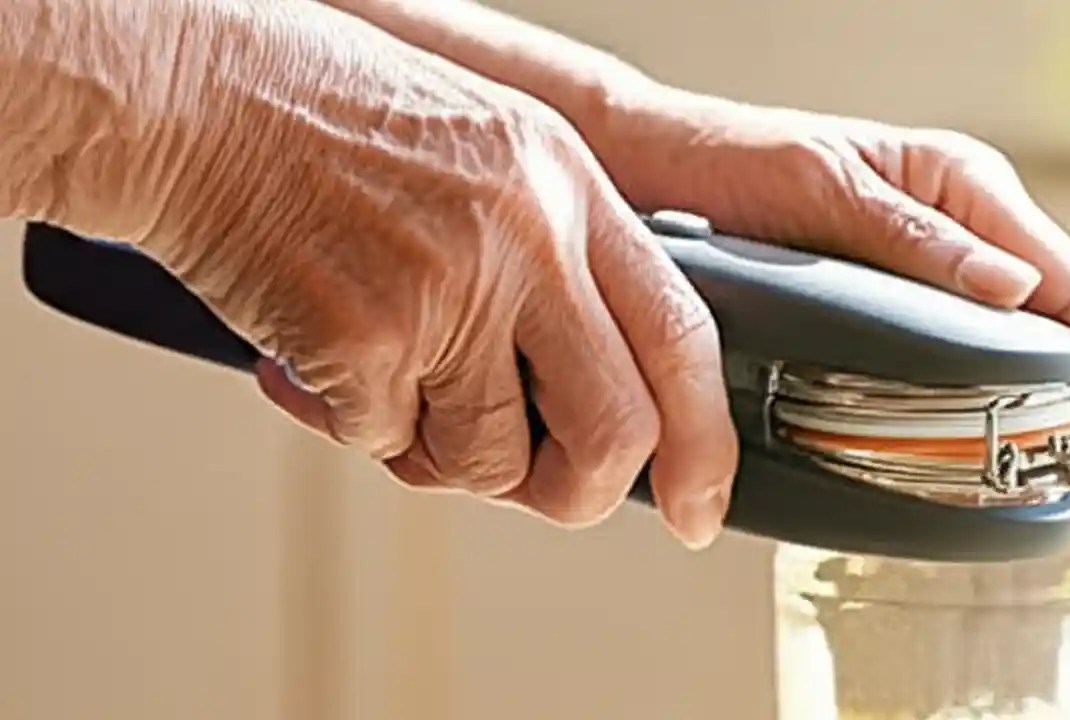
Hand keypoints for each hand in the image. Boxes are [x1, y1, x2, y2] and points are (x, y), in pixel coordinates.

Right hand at [67, 2, 736, 547]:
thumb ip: (554, 265)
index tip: (696, 504)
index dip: (703, 441)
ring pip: (488, 460)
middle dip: (576, 490)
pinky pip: (385, 443)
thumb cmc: (325, 120)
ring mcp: (449, 289)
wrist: (193, 93)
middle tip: (529, 480)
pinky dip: (351, 419)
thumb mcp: (488, 159)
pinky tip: (318, 348)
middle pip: (615, 430)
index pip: (682, 336)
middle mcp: (526, 238)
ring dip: (434, 445)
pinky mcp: (364, 337)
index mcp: (569, 187)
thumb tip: (587, 394)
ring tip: (384, 370)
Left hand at [594, 90, 1069, 510]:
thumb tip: (1014, 293)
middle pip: (1057, 326)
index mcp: (961, 186)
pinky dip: (983, 405)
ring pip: (1012, 348)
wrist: (648, 167)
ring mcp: (920, 270)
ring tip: (1062, 486)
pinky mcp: (878, 304)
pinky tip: (987, 450)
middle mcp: (955, 230)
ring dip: (1046, 414)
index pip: (1069, 288)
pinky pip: (952, 358)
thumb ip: (915, 237)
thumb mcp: (822, 187)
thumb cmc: (726, 158)